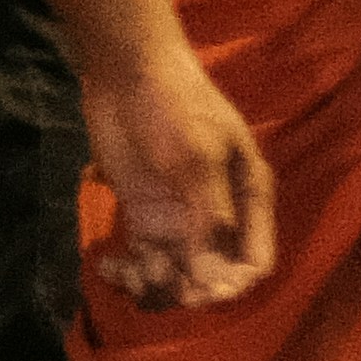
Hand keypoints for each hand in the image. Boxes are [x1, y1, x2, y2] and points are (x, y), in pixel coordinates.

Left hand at [73, 25, 273, 310]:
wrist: (127, 71)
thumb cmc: (175, 105)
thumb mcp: (199, 156)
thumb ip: (209, 215)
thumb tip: (210, 276)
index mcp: (248, 199)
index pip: (252, 263)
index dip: (228, 285)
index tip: (195, 288)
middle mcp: (219, 218)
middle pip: (213, 277)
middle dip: (186, 289)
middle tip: (153, 276)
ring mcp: (180, 220)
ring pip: (176, 277)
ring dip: (154, 286)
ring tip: (127, 270)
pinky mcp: (144, 218)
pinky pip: (144, 264)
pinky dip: (128, 275)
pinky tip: (108, 266)